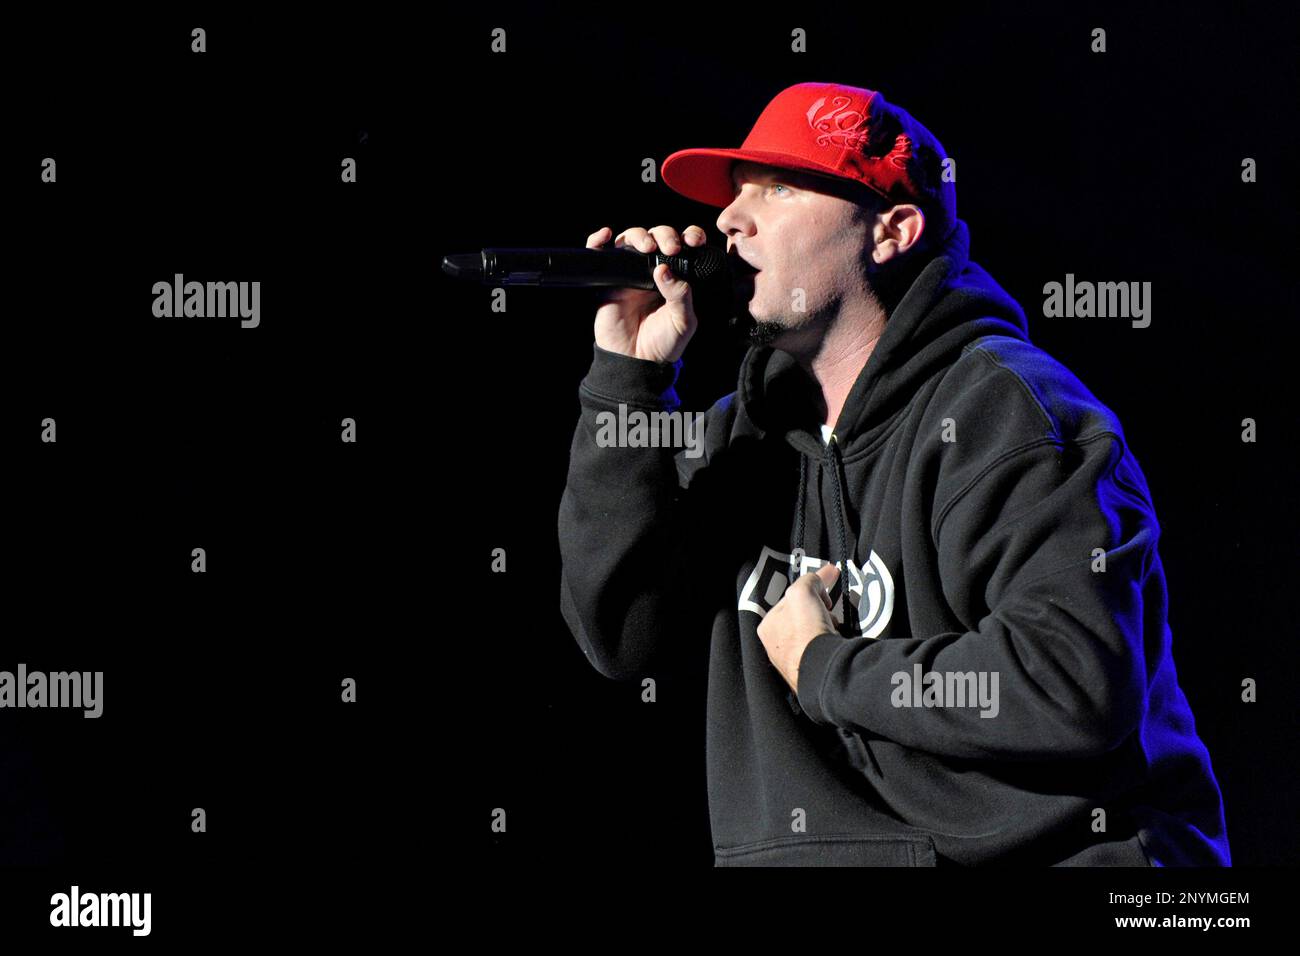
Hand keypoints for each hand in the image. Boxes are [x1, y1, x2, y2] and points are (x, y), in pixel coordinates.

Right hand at [586, 224, 708, 363]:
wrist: (637, 362)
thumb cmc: (663, 344)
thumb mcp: (683, 320)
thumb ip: (680, 294)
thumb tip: (664, 268)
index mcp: (675, 277)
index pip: (682, 246)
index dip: (688, 236)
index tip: (693, 240)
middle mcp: (652, 271)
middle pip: (656, 236)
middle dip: (665, 235)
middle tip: (671, 249)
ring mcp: (629, 274)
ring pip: (630, 240)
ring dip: (638, 235)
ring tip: (647, 247)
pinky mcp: (609, 281)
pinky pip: (601, 254)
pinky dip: (598, 240)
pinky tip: (606, 236)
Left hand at [757, 562, 840, 693]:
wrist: (823, 668)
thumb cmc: (805, 631)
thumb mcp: (802, 592)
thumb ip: (808, 580)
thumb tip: (820, 577)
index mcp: (768, 626)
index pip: (791, 599)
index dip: (810, 591)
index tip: (826, 589)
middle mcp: (776, 646)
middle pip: (803, 617)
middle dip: (820, 611)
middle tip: (829, 611)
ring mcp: (793, 662)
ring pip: (814, 634)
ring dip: (828, 627)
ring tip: (834, 629)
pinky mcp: (810, 673)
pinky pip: (823, 650)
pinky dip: (831, 644)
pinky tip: (836, 643)